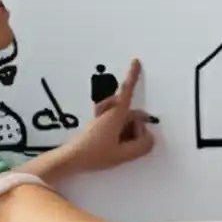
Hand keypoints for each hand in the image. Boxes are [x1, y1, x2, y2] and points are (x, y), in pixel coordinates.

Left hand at [60, 59, 153, 173]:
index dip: (133, 76)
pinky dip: (121, 134)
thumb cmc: (94, 154)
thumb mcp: (123, 154)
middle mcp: (109, 112)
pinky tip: (115, 147)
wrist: (71, 159)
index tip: (135, 62)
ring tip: (119, 149)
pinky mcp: (99, 126)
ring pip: (126, 120)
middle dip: (137, 128)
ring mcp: (104, 119)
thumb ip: (142, 145)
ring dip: (128, 133)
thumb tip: (150, 138)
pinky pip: (117, 125)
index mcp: (116, 114)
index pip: (127, 90)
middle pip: (132, 113)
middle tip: (130, 146)